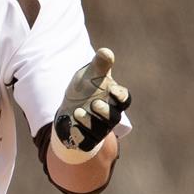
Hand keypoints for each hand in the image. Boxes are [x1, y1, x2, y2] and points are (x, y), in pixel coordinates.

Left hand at [51, 47, 130, 163]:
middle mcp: (110, 116)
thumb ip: (99, 65)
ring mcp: (100, 129)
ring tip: (77, 112)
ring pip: (99, 130)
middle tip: (94, 103)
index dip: (120, 96)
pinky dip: (79, 135)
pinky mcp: (88, 140)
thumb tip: (106, 52)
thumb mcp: (90, 74)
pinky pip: (86, 142)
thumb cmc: (85, 89)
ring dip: (88, 122)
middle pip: (114, 117)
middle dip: (105, 111)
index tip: (111, 90)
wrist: (69, 110)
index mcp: (115, 99)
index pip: (125, 99)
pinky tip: (71, 127)